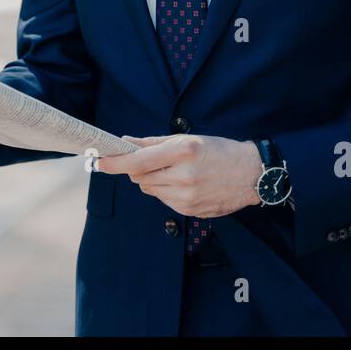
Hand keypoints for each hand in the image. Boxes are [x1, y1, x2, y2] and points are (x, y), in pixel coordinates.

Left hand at [95, 134, 263, 217]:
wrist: (251, 174)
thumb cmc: (220, 151)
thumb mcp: (188, 139)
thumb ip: (153, 143)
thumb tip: (126, 142)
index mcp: (183, 152)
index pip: (137, 161)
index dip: (114, 162)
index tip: (99, 160)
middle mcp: (184, 176)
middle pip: (140, 177)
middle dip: (138, 169)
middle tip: (152, 161)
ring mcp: (187, 196)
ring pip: (150, 190)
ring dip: (154, 180)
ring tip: (175, 172)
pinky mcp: (190, 210)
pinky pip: (164, 201)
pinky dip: (166, 191)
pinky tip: (185, 184)